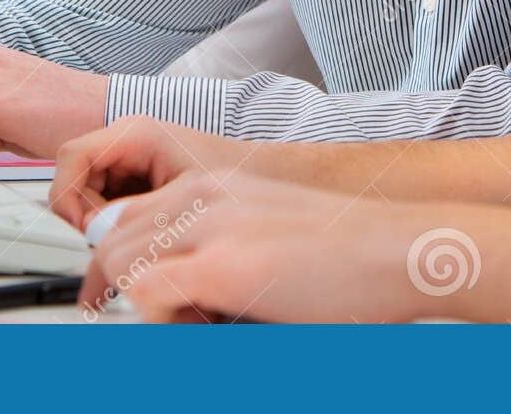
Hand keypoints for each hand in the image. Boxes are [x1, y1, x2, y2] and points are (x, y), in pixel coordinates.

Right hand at [50, 115, 248, 233]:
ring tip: (137, 238)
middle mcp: (127, 140)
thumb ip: (136, 214)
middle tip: (114, 243)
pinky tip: (144, 233)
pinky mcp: (135, 177)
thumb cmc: (232, 175)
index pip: (71, 157)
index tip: (87, 231)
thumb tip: (98, 237)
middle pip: (75, 179)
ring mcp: (129, 158)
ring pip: (87, 195)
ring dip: (102, 223)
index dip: (69, 198)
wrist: (264, 174)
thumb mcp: (182, 199)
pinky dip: (115, 223)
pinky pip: (105, 202)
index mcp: (135, 133)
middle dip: (87, 216)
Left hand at [81, 172, 435, 322]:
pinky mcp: (226, 266)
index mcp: (214, 184)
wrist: (400, 248)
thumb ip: (222, 243)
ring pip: (121, 260)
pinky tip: (192, 326)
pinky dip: (153, 317)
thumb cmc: (350, 251)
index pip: (129, 214)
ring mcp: (212, 227)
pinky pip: (149, 291)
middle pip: (113, 236)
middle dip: (110, 284)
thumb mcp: (268, 228)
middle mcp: (205, 196)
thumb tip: (185, 291)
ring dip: (132, 300)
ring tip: (175, 324)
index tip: (117, 294)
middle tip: (131, 320)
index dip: (117, 259)